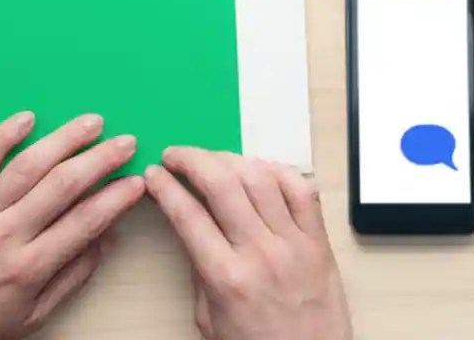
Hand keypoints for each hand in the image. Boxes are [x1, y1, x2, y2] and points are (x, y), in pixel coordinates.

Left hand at [0, 112, 144, 339]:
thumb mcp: (32, 316)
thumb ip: (72, 276)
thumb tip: (106, 240)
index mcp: (30, 267)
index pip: (86, 221)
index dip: (117, 198)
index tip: (138, 181)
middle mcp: (5, 236)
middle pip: (63, 186)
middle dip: (100, 160)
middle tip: (125, 142)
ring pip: (27, 166)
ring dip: (64, 140)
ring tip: (90, 123)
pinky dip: (3, 136)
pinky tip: (27, 118)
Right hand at [145, 148, 350, 339]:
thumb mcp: (209, 318)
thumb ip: (198, 269)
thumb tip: (187, 223)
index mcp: (227, 278)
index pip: (187, 214)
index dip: (164, 186)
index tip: (154, 174)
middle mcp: (261, 254)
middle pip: (222, 184)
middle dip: (191, 159)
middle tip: (176, 155)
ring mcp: (294, 243)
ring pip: (260, 177)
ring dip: (230, 158)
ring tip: (213, 160)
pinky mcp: (320, 241)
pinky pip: (302, 189)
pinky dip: (278, 170)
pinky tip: (259, 169)